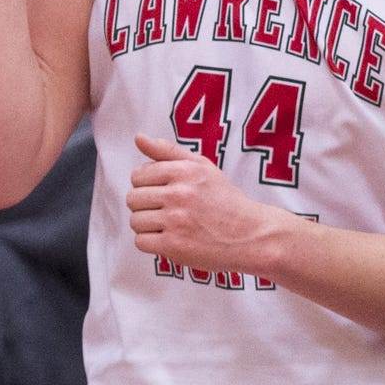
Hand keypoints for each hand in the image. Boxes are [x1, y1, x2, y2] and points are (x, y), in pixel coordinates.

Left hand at [127, 134, 284, 274]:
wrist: (251, 235)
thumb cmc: (225, 200)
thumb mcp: (201, 167)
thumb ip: (167, 151)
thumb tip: (138, 138)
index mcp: (183, 171)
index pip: (137, 175)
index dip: (147, 186)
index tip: (163, 193)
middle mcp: (178, 194)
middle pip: (133, 199)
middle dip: (146, 206)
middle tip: (167, 211)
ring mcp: (175, 221)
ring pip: (135, 221)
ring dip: (148, 226)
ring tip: (170, 226)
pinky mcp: (174, 245)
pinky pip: (141, 242)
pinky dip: (152, 244)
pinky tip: (171, 239)